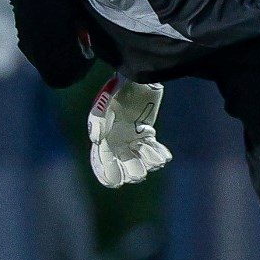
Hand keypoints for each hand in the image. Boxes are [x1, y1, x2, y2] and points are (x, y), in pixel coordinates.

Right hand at [87, 73, 171, 187]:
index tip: (115, 182)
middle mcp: (116, 139)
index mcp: (103, 135)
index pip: (102, 159)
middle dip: (130, 171)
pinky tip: (164, 156)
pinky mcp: (146, 132)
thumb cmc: (118, 87)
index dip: (106, 172)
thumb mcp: (106, 101)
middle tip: (138, 174)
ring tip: (155, 161)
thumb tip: (95, 141)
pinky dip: (158, 154)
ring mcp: (131, 137)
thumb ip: (98, 119)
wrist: (138, 77)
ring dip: (147, 163)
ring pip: (138, 158)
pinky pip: (151, 148)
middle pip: (122, 163)